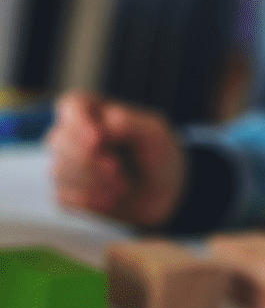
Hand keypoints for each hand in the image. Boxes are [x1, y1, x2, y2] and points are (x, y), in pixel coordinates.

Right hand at [48, 92, 185, 226]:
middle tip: (117, 169)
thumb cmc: (157, 156)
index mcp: (92, 109)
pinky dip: (92, 200)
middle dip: (89, 160)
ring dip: (95, 182)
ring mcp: (65, 163)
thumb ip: (132, 123)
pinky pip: (65, 197)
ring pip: (60, 171)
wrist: (162, 196)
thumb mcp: (155, 134)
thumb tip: (108, 119)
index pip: (72, 106)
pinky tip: (112, 198)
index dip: (79, 123)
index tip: (97, 139)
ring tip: (124, 184)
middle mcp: (71, 133)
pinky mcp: (66, 191)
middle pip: (61, 141)